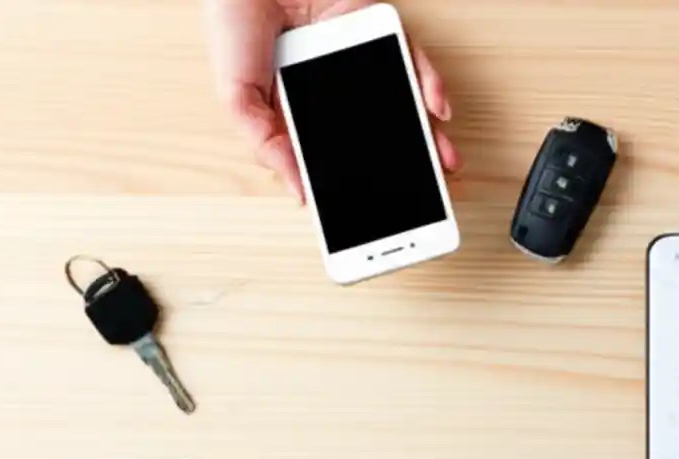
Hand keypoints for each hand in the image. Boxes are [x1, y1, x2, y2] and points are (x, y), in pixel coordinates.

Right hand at [206, 0, 460, 202]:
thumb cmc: (233, 22)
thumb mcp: (236, 98)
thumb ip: (266, 144)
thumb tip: (298, 193)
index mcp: (304, 114)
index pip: (341, 158)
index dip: (362, 186)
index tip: (383, 217)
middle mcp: (339, 92)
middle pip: (383, 137)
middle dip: (409, 168)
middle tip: (430, 199)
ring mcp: (364, 63)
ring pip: (407, 106)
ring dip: (431, 138)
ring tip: (445, 166)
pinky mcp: (382, 34)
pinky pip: (415, 64)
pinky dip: (431, 87)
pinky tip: (438, 110)